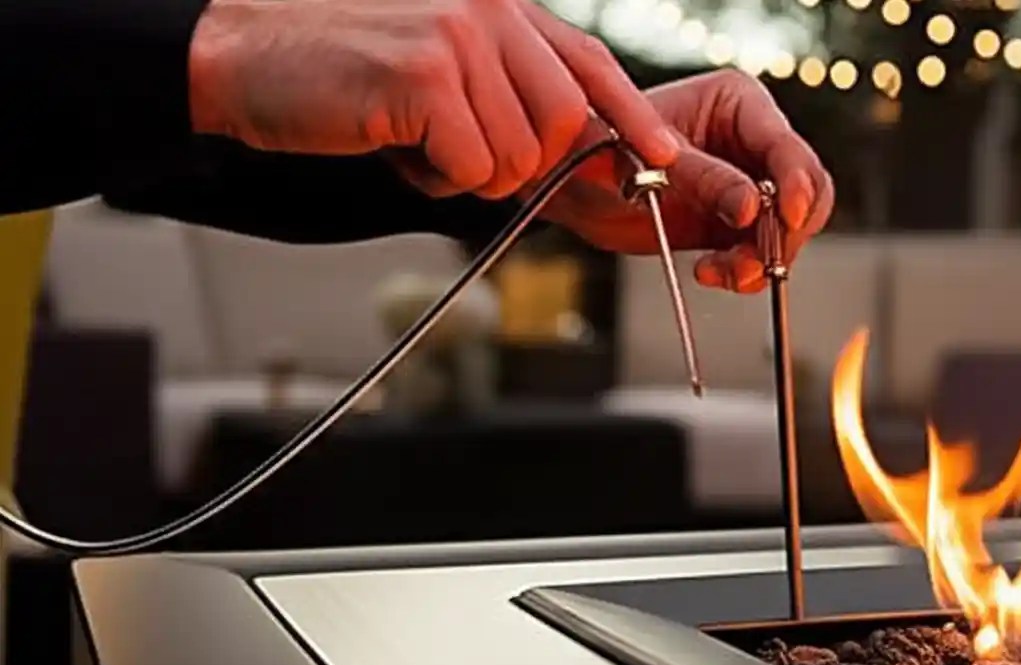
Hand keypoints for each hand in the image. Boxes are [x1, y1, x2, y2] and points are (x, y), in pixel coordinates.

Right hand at [187, 0, 678, 198]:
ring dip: (467, 173)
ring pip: (519, 156)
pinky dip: (434, 178)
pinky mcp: (424, 76)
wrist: (244, 55)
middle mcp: (489, 12)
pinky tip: (392, 142)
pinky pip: (471, 170)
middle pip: (563, 123)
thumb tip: (560, 151)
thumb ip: (504, 88)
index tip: (662, 156)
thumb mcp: (438, 63)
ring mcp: (459, 39)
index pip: (590, 62)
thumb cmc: (342, 72)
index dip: (631, 116)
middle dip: (519, 163)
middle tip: (456, 149)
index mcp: (499, 6)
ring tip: (412, 137)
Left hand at [525, 70, 833, 293]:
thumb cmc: (597, 154)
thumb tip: (752, 206)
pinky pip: (764, 254)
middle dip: (784, 230)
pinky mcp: (737, 225)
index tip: (786, 215)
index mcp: (737, 104)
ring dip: (765, 258)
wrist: (574, 190)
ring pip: (791, 227)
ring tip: (726, 272)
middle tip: (756, 259)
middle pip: (804, 188)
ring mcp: (749, 184)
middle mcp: (752, 141)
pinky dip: (746, 272)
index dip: (794, 182)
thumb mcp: (647, 163)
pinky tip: (710, 272)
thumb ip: (702, 179)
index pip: (784, 144)